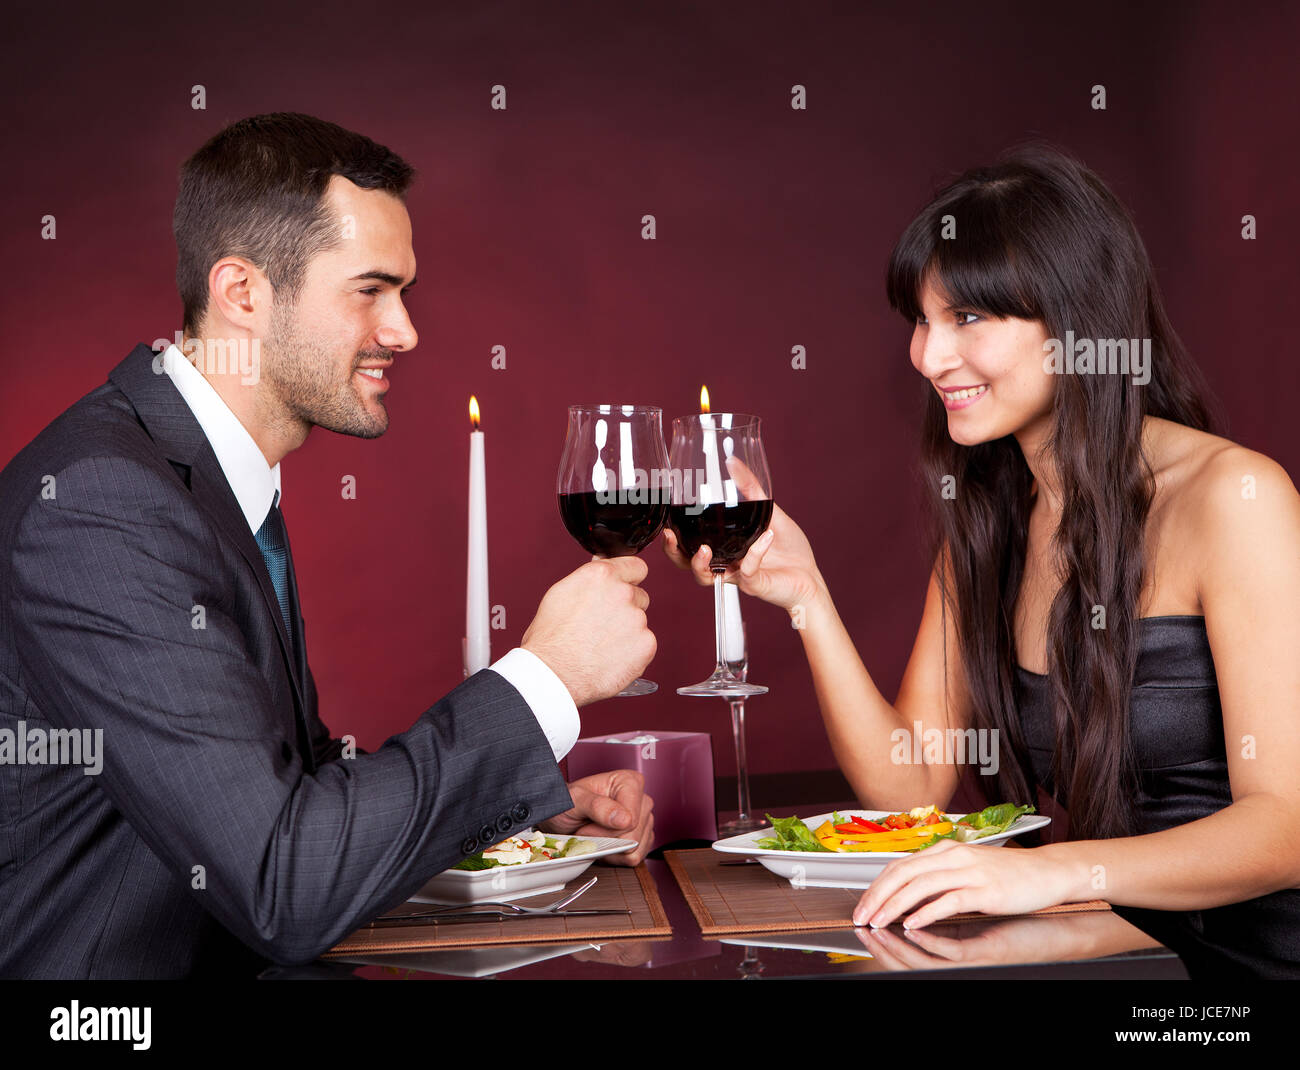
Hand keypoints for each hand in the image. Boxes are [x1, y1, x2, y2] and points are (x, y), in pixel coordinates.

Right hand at [521, 557, 655, 705]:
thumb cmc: (550, 639)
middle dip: (625, 608)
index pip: (635, 566)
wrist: (553, 674)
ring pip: (639, 622)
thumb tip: (602, 569)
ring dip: (627, 631)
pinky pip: (644, 645)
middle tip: (603, 626)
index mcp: (601, 575)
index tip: (624, 588)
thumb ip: (590, 580)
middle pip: (638, 596)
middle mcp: (623, 592)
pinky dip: (632, 653)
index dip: (628, 578)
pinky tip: (610, 659)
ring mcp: (637, 618)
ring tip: (601, 647)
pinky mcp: (646, 644)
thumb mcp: (562, 594)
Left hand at [538, 769, 653, 864]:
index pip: (630, 820)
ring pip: (635, 851)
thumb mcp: (574, 800)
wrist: (562, 816)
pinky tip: (605, 843)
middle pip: (633, 837)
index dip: (605, 829)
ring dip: (610, 849)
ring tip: (596, 835)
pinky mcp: (643, 839)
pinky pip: (635, 858)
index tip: (587, 823)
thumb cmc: (568, 803)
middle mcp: (642, 800)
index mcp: (630, 783)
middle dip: (606, 840)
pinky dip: (615, 856)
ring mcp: (645, 820)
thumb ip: (597, 806)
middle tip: (587, 830)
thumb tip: (625, 820)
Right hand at [662, 456, 823, 613]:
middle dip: (674, 553)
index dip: (673, 538)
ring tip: (704, 549)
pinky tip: (766, 537)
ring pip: (705, 576)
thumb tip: (734, 462)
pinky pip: (748, 570)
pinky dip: (756, 552)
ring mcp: (736, 575)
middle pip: (687, 564)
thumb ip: (752, 490)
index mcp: (724, 548)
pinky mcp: (754, 584)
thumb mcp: (770, 513)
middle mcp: (725, 564)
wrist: (811, 579)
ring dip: (699, 563)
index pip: (689, 545)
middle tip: (671, 537)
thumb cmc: (790, 551)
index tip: (667, 523)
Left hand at [851, 840, 1083, 929]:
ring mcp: (969, 871)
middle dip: (878, 896)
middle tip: (862, 916)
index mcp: (945, 849)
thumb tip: (907, 891)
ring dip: (895, 905)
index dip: (876, 885)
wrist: (1047, 871)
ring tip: (880, 921)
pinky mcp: (985, 889)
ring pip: (920, 885)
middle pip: (903, 873)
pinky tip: (914, 924)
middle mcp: (953, 855)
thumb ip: (938, 874)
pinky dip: (927, 912)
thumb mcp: (966, 867)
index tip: (862, 905)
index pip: (899, 865)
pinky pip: (949, 900)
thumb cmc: (1007, 873)